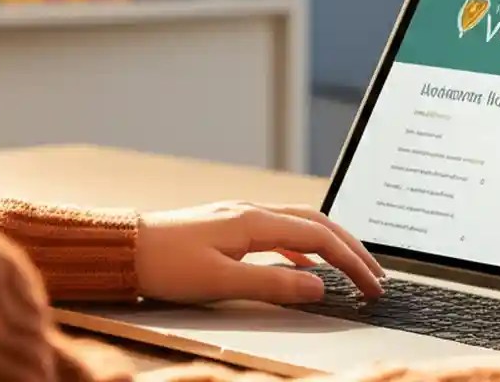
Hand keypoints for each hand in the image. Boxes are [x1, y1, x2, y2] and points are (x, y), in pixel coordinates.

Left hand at [135, 201, 383, 303]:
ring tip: (352, 269)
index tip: (373, 285)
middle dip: (352, 249)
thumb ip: (273, 285)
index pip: (319, 238)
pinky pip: (280, 232)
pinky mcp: (229, 227)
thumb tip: (319, 287)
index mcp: (254, 221)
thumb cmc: (165, 265)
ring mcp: (240, 217)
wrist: (122, 248)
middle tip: (376, 276)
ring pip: (300, 225)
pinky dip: (303, 248)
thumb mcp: (222, 282)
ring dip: (330, 246)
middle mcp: (252, 212)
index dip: (352, 261)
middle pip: (318, 224)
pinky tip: (305, 268)